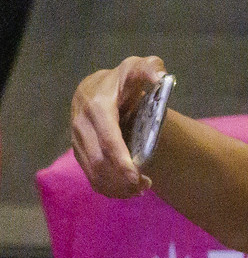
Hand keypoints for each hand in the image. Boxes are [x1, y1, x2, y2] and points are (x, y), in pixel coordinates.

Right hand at [70, 56, 165, 197]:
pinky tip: (129, 189)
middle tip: (146, 183)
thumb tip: (159, 76)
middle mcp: (82, 125)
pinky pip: (91, 177)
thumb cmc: (122, 81)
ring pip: (94, 173)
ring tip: (141, 187)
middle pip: (100, 161)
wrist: (95, 88)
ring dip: (118, 187)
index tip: (136, 176)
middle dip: (122, 178)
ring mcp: (77, 140)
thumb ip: (149, 68)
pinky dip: (110, 189)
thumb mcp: (135, 69)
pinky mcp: (78, 151)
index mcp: (97, 107)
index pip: (107, 138)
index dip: (121, 159)